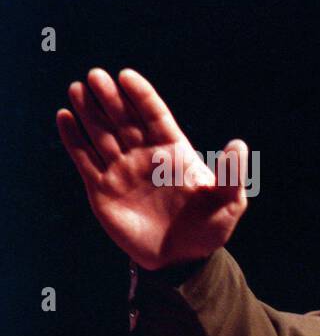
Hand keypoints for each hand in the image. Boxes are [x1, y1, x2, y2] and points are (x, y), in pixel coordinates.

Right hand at [57, 68, 248, 270]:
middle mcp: (145, 156)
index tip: (126, 75)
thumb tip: (239, 145)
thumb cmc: (209, 229)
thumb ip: (231, 174)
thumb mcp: (228, 202)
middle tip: (95, 76)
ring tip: (77, 88)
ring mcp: (122, 170)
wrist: (182, 260)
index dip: (141, 96)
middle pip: (124, 119)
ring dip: (88, 111)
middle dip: (110, 98)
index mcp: (174, 153)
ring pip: (101, 134)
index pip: (155, 116)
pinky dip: (73, 138)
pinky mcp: (102, 188)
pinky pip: (84, 159)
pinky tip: (65, 116)